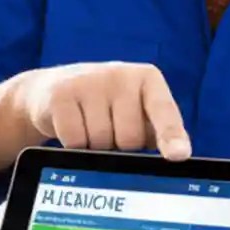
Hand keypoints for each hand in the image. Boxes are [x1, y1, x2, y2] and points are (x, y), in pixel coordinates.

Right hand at [21, 62, 191, 159]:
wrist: (51, 89)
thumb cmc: (106, 107)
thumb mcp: (137, 111)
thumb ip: (160, 131)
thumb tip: (178, 154)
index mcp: (147, 78)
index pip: (163, 110)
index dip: (171, 135)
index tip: (178, 155)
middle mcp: (120, 74)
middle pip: (130, 138)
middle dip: (120, 145)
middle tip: (109, 127)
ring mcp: (89, 81)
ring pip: (101, 142)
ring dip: (95, 146)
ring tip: (88, 125)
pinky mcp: (61, 94)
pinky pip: (75, 141)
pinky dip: (73, 144)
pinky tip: (71, 126)